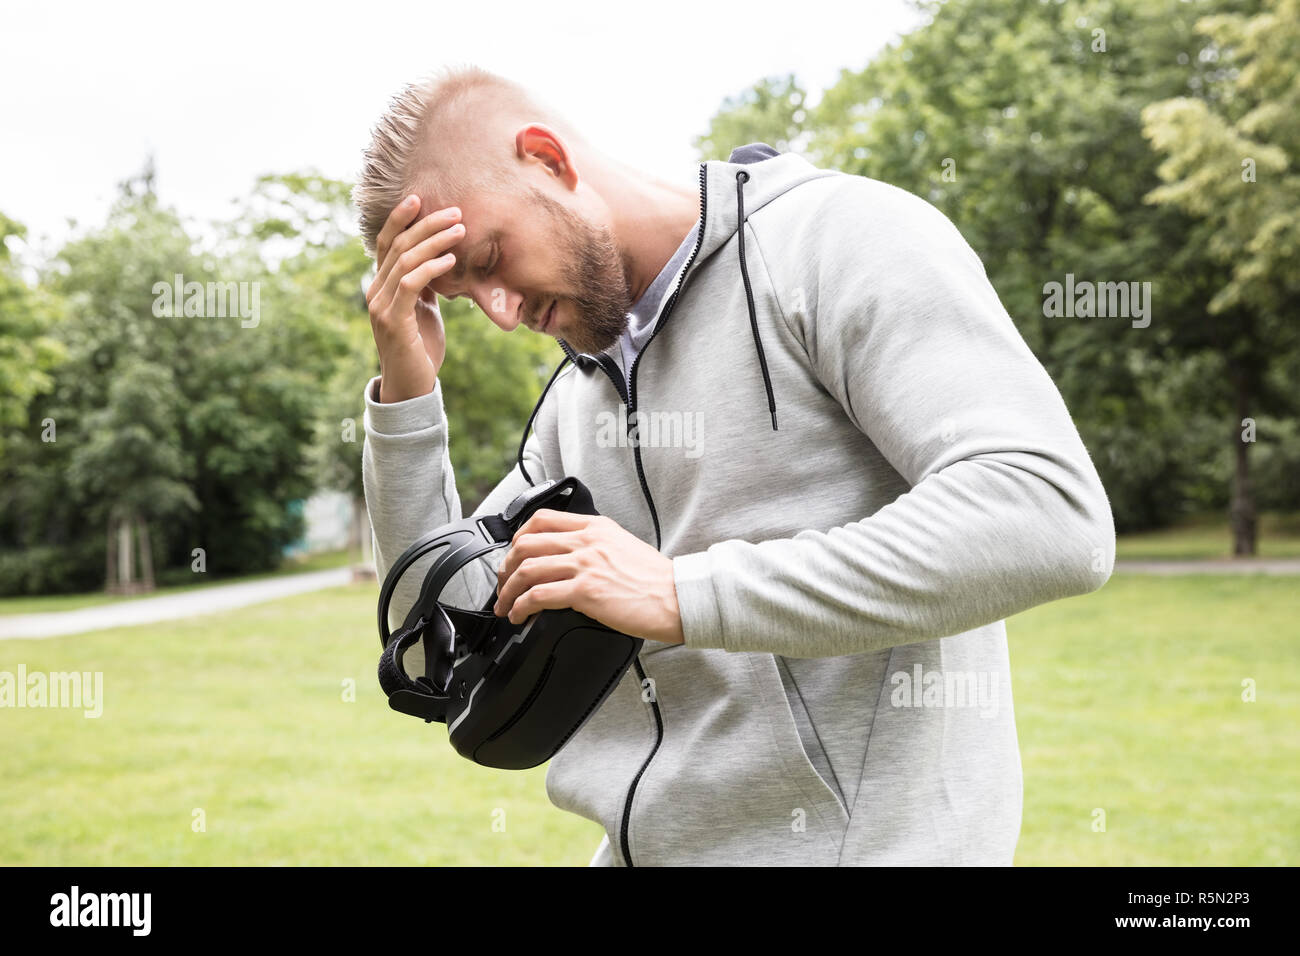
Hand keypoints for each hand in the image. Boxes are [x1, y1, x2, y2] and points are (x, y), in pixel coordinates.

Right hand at [365, 195, 463, 402]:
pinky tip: (451, 260)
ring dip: (434, 242)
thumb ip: (423, 286)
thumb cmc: (421, 348)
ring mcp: (381, 306)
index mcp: (381, 286)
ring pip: (405, 261)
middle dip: (425, 225)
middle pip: (397, 247)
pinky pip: (410, 285)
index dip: (399, 219)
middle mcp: (375, 292)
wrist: (413, 387)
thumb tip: (437, 261)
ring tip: (459, 231)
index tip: (419, 198)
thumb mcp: (423, 310)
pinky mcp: (393, 321)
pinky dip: (431, 269)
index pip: (386, 244)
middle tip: (454, 211)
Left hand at [492, 510, 685, 645]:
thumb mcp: (622, 545)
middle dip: (506, 567)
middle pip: (526, 544)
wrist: (677, 596)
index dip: (517, 538)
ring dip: (508, 591)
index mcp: (595, 526)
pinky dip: (521, 606)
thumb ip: (595, 545)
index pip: (542, 520)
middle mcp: (587, 541)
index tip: (512, 556)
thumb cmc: (655, 580)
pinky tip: (520, 615)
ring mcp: (585, 564)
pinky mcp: (585, 591)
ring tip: (505, 605)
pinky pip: (538, 596)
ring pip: (526, 570)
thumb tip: (568, 559)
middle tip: (503, 585)